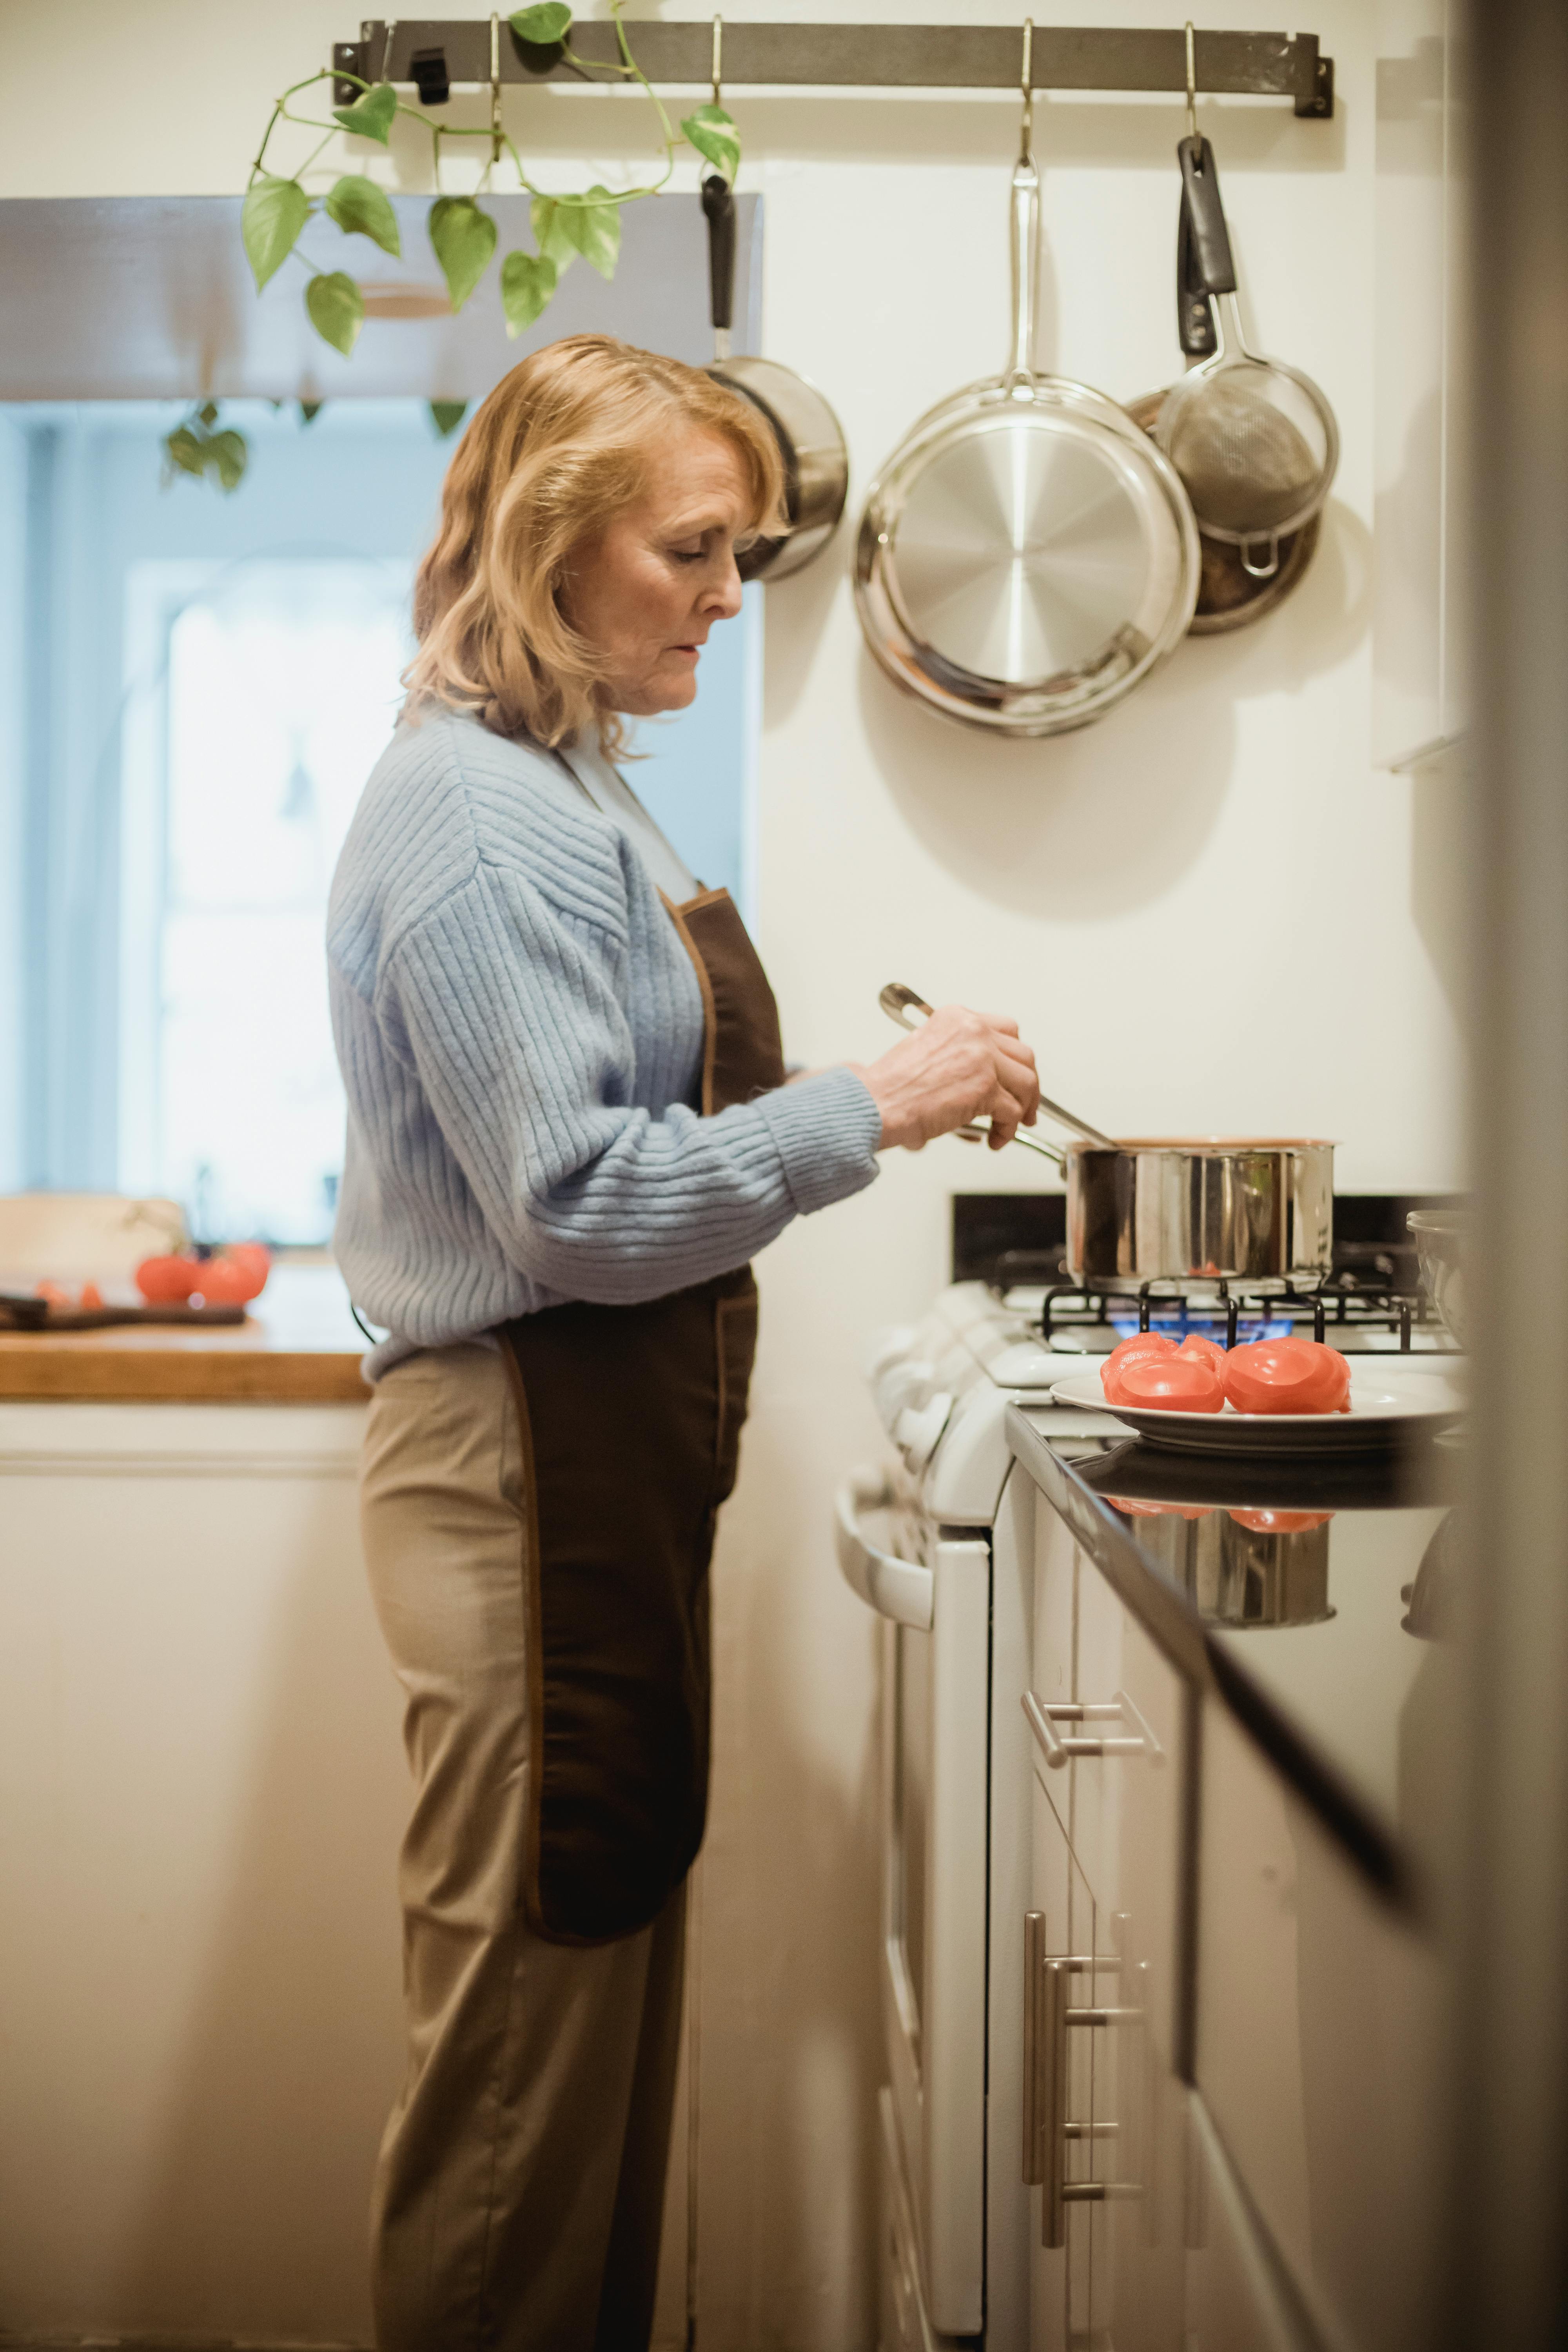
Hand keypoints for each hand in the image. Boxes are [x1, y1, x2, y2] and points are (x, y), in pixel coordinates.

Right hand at [854, 1005, 1040, 1153]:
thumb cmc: (890, 1086)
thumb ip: (957, 1053)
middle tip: (1024, 1103)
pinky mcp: (985, 1088)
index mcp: (958, 1018)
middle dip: (1027, 1083)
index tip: (1014, 1074)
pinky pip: (1013, 1111)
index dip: (1014, 1057)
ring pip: (1027, 1082)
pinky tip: (996, 1138)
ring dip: (1024, 1107)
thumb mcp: (925, 1049)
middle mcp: (973, 1031)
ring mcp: (982, 1058)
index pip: (1006, 1030)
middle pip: (1023, 1055)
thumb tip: (981, 1074)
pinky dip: (1009, 1129)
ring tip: (1013, 1124)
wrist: (875, 1104)